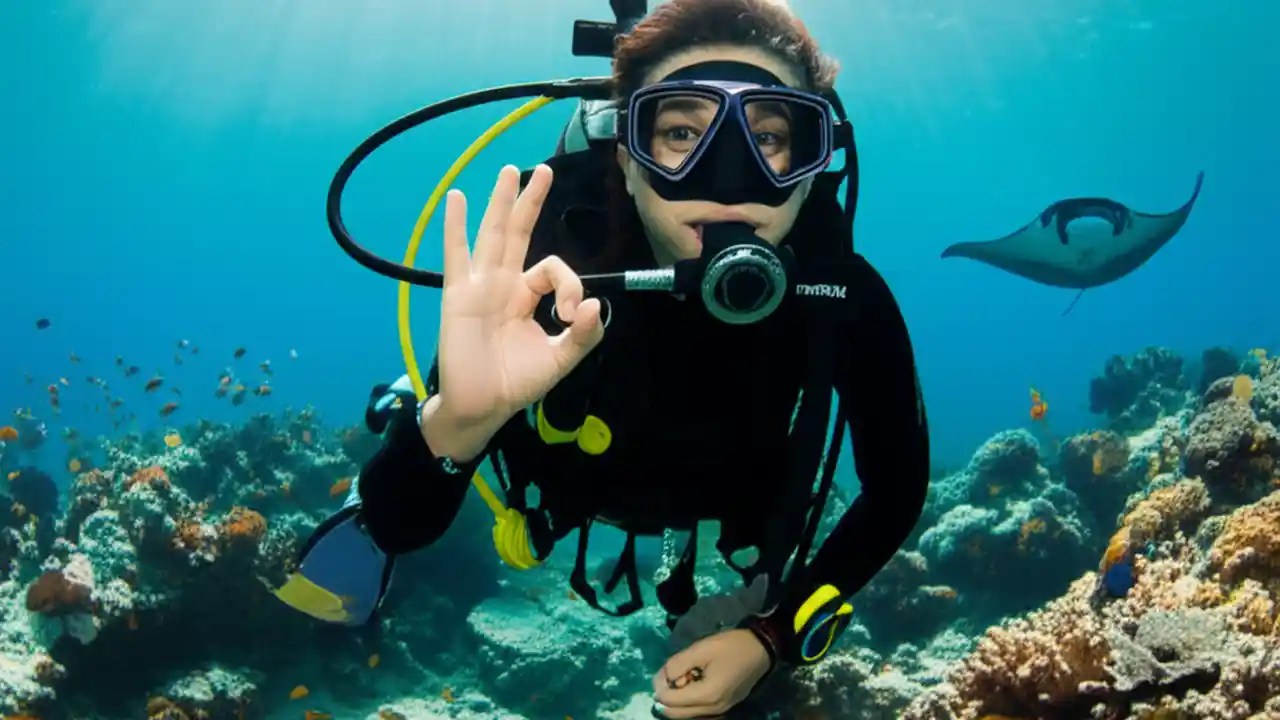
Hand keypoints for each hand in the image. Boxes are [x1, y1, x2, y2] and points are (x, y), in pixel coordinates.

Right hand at [430, 164, 604, 446]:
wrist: (483, 406)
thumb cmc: (517, 382)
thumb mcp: (561, 359)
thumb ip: (583, 335)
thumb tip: (597, 305)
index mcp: (527, 296)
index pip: (552, 270)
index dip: (569, 284)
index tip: (573, 314)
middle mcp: (504, 284)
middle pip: (520, 234)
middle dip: (531, 202)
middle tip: (545, 171)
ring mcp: (480, 287)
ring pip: (494, 237)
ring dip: (501, 203)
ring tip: (510, 171)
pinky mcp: (460, 296)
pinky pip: (457, 256)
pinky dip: (455, 228)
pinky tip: (457, 199)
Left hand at [651, 628, 770, 718]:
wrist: (761, 650)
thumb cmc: (731, 646)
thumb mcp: (700, 649)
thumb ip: (676, 665)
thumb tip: (659, 680)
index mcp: (707, 695)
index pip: (670, 701)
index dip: (661, 685)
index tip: (666, 669)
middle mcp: (713, 710)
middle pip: (676, 713)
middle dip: (668, 695)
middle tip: (676, 673)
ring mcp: (720, 711)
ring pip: (686, 714)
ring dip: (679, 699)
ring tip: (687, 676)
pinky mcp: (724, 708)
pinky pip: (698, 712)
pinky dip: (690, 701)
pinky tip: (696, 684)